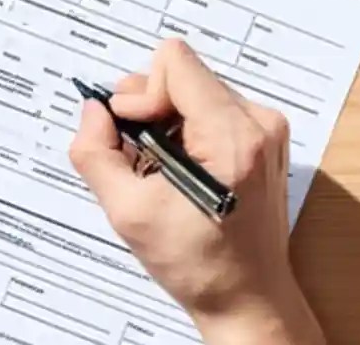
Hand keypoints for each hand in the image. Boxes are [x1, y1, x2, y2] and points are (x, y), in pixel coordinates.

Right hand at [69, 40, 323, 344]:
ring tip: (160, 168)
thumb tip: (93, 112)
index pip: (175, 62)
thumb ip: (96, 153)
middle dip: (151, 109)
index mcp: (232, 135)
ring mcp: (266, 130)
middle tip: (139, 155)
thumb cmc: (199, 264)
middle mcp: (257, 123)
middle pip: (185, 75)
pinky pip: (213, 110)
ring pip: (196, 91)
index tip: (132, 132)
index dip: (141, 93)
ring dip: (168, 123)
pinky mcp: (265, 140)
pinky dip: (188, 132)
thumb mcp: (127, 212)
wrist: (247, 298)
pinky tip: (181, 171)